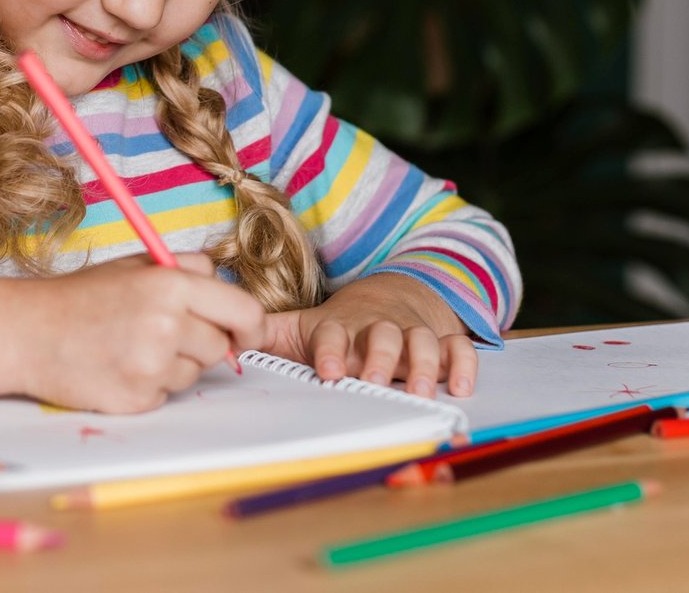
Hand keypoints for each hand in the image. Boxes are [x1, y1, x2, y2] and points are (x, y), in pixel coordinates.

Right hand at [0, 253, 265, 413]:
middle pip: (219, 347)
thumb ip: (185, 268)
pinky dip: (149, 385)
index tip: (246, 334)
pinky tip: (118, 367)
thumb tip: (224, 284)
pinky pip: (166, 395)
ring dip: (174, 365)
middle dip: (200, 343)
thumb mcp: (135, 264)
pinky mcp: (137, 399)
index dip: (251, 327)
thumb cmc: (81, 297)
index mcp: (170, 285)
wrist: (27, 333)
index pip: (244, 311)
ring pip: (194, 374)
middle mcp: (166, 325)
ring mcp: (151, 366)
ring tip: (131, 348)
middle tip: (162, 333)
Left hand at [262, 273, 476, 398]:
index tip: (327, 372)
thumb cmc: (339, 325)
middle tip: (374, 384)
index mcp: (340, 326)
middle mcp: (377, 327)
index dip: (330, 350)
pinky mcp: (441, 339)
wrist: (390, 295)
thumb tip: (226, 341)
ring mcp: (411, 331)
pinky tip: (461, 388)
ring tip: (419, 392)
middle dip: (378, 358)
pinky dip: (463, 364)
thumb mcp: (302, 326)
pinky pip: (458, 347)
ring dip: (422, 365)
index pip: (332, 333)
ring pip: (421, 341)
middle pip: (381, 335)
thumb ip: (266, 335)